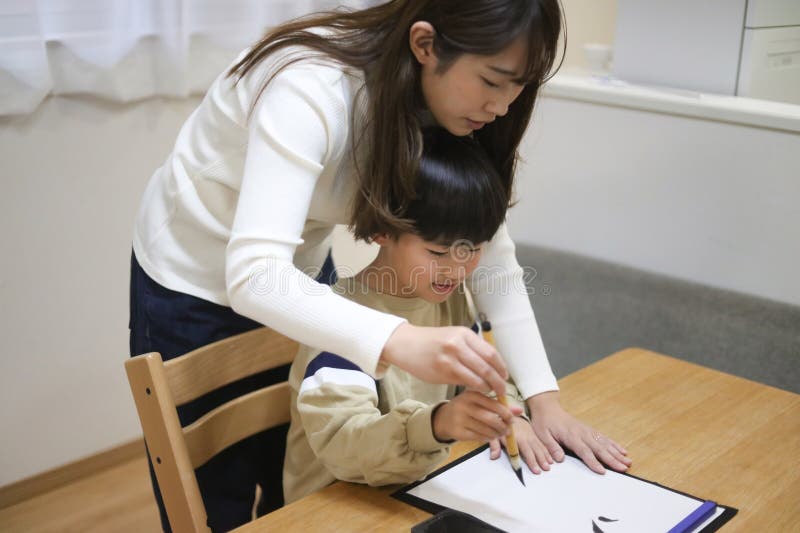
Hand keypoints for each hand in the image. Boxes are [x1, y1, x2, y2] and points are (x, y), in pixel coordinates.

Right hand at [381, 323, 508, 396]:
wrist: (406, 344)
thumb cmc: (431, 342)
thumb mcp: (453, 337)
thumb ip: (471, 348)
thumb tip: (491, 365)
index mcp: (464, 334)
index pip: (491, 353)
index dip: (501, 367)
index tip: (505, 376)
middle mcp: (458, 345)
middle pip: (487, 367)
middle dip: (498, 381)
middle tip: (502, 389)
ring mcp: (450, 358)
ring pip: (477, 377)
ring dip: (487, 387)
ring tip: (490, 392)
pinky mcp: (442, 371)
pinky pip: (464, 383)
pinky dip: (473, 388)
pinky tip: (475, 390)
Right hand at [432, 391, 515, 441]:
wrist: (444, 418)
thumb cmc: (467, 407)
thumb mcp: (481, 401)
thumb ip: (500, 405)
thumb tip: (519, 410)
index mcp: (472, 394)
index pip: (494, 404)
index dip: (506, 413)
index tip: (511, 419)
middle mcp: (465, 406)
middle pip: (491, 419)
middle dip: (502, 426)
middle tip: (508, 429)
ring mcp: (460, 420)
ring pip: (485, 430)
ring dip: (496, 434)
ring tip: (500, 433)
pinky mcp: (458, 433)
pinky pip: (478, 437)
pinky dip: (487, 438)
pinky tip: (489, 436)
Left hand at [489, 416, 554, 474]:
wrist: (511, 414)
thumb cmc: (503, 425)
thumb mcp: (495, 434)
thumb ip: (494, 445)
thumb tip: (494, 456)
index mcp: (516, 437)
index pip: (523, 451)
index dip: (528, 460)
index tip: (532, 468)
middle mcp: (525, 437)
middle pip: (533, 450)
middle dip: (539, 460)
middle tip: (543, 469)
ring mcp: (531, 436)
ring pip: (539, 448)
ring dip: (544, 457)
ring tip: (548, 467)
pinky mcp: (535, 436)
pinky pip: (542, 444)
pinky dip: (547, 452)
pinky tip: (550, 459)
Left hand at [527, 391, 631, 473]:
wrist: (548, 408)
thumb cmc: (544, 423)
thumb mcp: (541, 435)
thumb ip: (551, 447)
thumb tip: (559, 459)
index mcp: (570, 435)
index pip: (584, 450)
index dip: (593, 461)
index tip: (602, 471)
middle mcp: (582, 433)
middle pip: (599, 448)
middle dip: (612, 459)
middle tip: (623, 468)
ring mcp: (587, 431)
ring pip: (604, 443)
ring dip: (616, 453)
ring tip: (628, 462)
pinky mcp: (589, 430)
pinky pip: (604, 438)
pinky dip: (614, 445)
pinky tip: (623, 451)